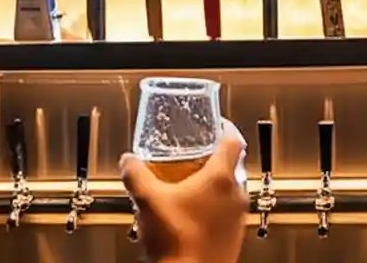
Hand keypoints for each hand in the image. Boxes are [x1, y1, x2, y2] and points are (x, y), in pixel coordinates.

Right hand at [120, 120, 247, 262]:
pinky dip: (212, 206)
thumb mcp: (147, 200)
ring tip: (186, 187)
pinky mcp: (234, 235)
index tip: (216, 123)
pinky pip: (227, 211)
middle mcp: (235, 195)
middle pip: (231, 164)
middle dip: (211, 158)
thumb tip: (129, 161)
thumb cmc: (177, 243)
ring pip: (229, 189)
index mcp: (220, 178)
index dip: (224, 127)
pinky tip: (190, 214)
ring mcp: (238, 217)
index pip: (233, 140)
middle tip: (193, 155)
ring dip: (211, 184)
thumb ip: (135, 174)